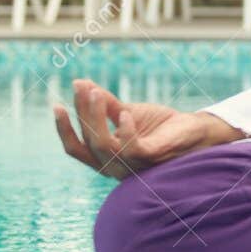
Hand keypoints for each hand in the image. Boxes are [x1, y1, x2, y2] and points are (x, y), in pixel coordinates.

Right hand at [53, 79, 239, 179]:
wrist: (193, 130)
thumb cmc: (160, 126)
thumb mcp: (127, 111)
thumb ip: (105, 104)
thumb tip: (80, 83)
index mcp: (106, 157)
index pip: (76, 148)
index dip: (64, 129)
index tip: (56, 105)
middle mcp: (115, 167)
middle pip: (87, 144)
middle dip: (82, 113)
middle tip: (84, 88)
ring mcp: (133, 165)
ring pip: (103, 146)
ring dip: (97, 117)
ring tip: (98, 93)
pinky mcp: (151, 158)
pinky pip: (131, 149)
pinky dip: (125, 130)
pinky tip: (126, 114)